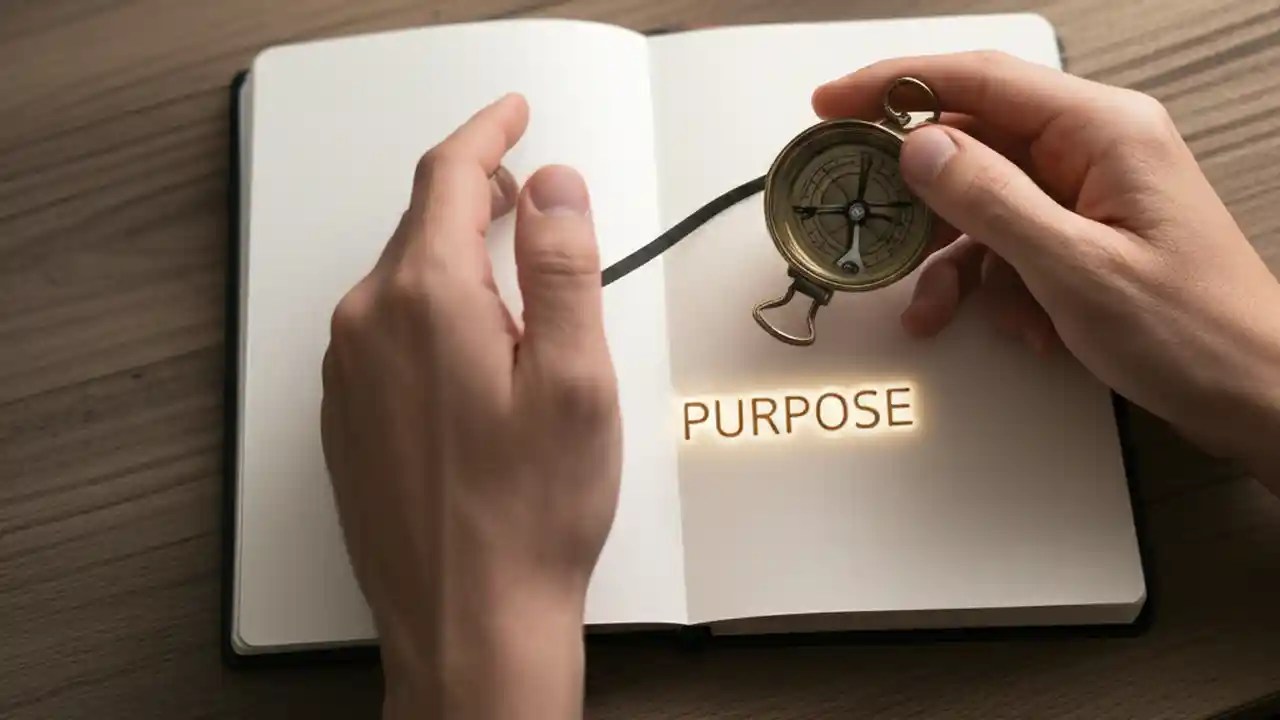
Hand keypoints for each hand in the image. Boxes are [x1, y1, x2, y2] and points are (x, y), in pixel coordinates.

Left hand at [320, 93, 620, 718]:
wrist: (469, 622)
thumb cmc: (528, 516)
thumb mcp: (576, 378)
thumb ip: (562, 266)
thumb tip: (552, 189)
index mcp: (426, 303)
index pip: (449, 177)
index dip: (488, 133)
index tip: (513, 117)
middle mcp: (368, 328)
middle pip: (421, 224)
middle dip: (476, 197)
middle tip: (531, 200)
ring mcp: (348, 374)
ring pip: (402, 279)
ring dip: (455, 261)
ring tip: (516, 288)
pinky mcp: (347, 416)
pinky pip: (385, 331)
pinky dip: (429, 313)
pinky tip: (473, 354)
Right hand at [813, 52, 1279, 488]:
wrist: (1254, 395)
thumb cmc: (1197, 332)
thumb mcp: (1075, 268)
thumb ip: (990, 200)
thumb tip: (920, 149)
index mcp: (1103, 131)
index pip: (979, 80)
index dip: (894, 85)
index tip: (834, 103)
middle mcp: (1094, 150)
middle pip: (974, 141)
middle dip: (919, 193)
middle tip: (869, 217)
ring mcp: (1088, 193)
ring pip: (983, 201)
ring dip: (952, 256)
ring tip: (934, 305)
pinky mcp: (1082, 235)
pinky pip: (1008, 240)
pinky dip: (989, 281)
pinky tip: (1005, 321)